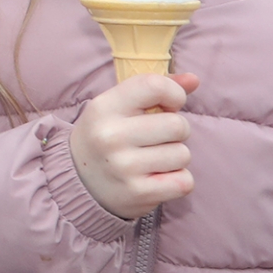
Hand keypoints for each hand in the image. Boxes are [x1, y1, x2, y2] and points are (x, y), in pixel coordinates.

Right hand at [69, 72, 198, 218]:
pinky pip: (184, 182)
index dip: (173, 94)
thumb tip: (194, 80)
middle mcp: (111, 136)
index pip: (154, 86)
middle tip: (156, 138)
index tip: (167, 106)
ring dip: (174, 158)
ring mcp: (123, 167)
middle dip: (176, 132)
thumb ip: (155, 90)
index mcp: (104, 108)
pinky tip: (157, 178)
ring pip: (183, 155)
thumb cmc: (106, 135)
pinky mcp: (138, 193)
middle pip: (178, 125)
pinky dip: (177, 181)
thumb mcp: (117, 107)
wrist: (78, 180)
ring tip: (152, 160)